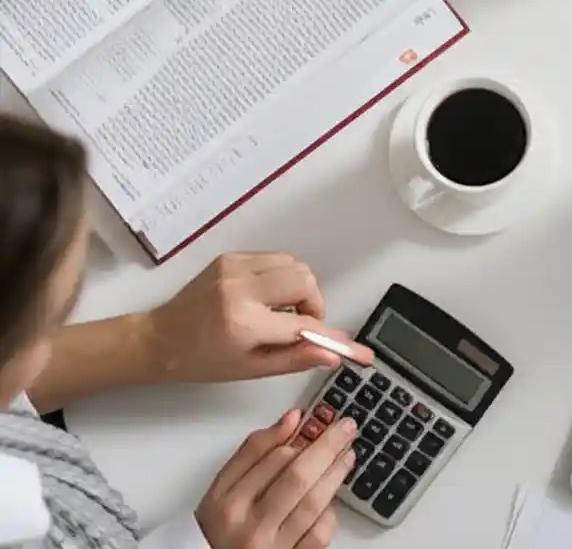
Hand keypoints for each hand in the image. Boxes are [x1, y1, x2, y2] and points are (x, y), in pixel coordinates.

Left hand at [143, 253, 373, 382]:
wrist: (160, 338)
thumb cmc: (201, 359)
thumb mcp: (251, 368)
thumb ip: (296, 359)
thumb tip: (332, 355)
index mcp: (244, 322)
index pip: (304, 325)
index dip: (333, 336)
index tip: (356, 349)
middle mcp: (240, 289)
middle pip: (305, 281)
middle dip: (314, 303)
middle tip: (303, 323)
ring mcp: (234, 268)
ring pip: (294, 265)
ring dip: (299, 288)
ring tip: (282, 311)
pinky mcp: (231, 258)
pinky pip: (275, 259)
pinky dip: (282, 277)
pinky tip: (267, 298)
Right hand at [197, 410, 355, 548]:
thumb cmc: (222, 528)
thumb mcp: (222, 489)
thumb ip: (253, 452)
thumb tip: (292, 419)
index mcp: (229, 504)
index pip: (271, 460)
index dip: (299, 436)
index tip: (316, 420)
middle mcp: (251, 527)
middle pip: (297, 478)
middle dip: (327, 448)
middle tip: (346, 428)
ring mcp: (275, 547)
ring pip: (313, 504)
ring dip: (335, 474)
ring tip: (347, 454)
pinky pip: (320, 534)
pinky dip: (329, 513)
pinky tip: (331, 499)